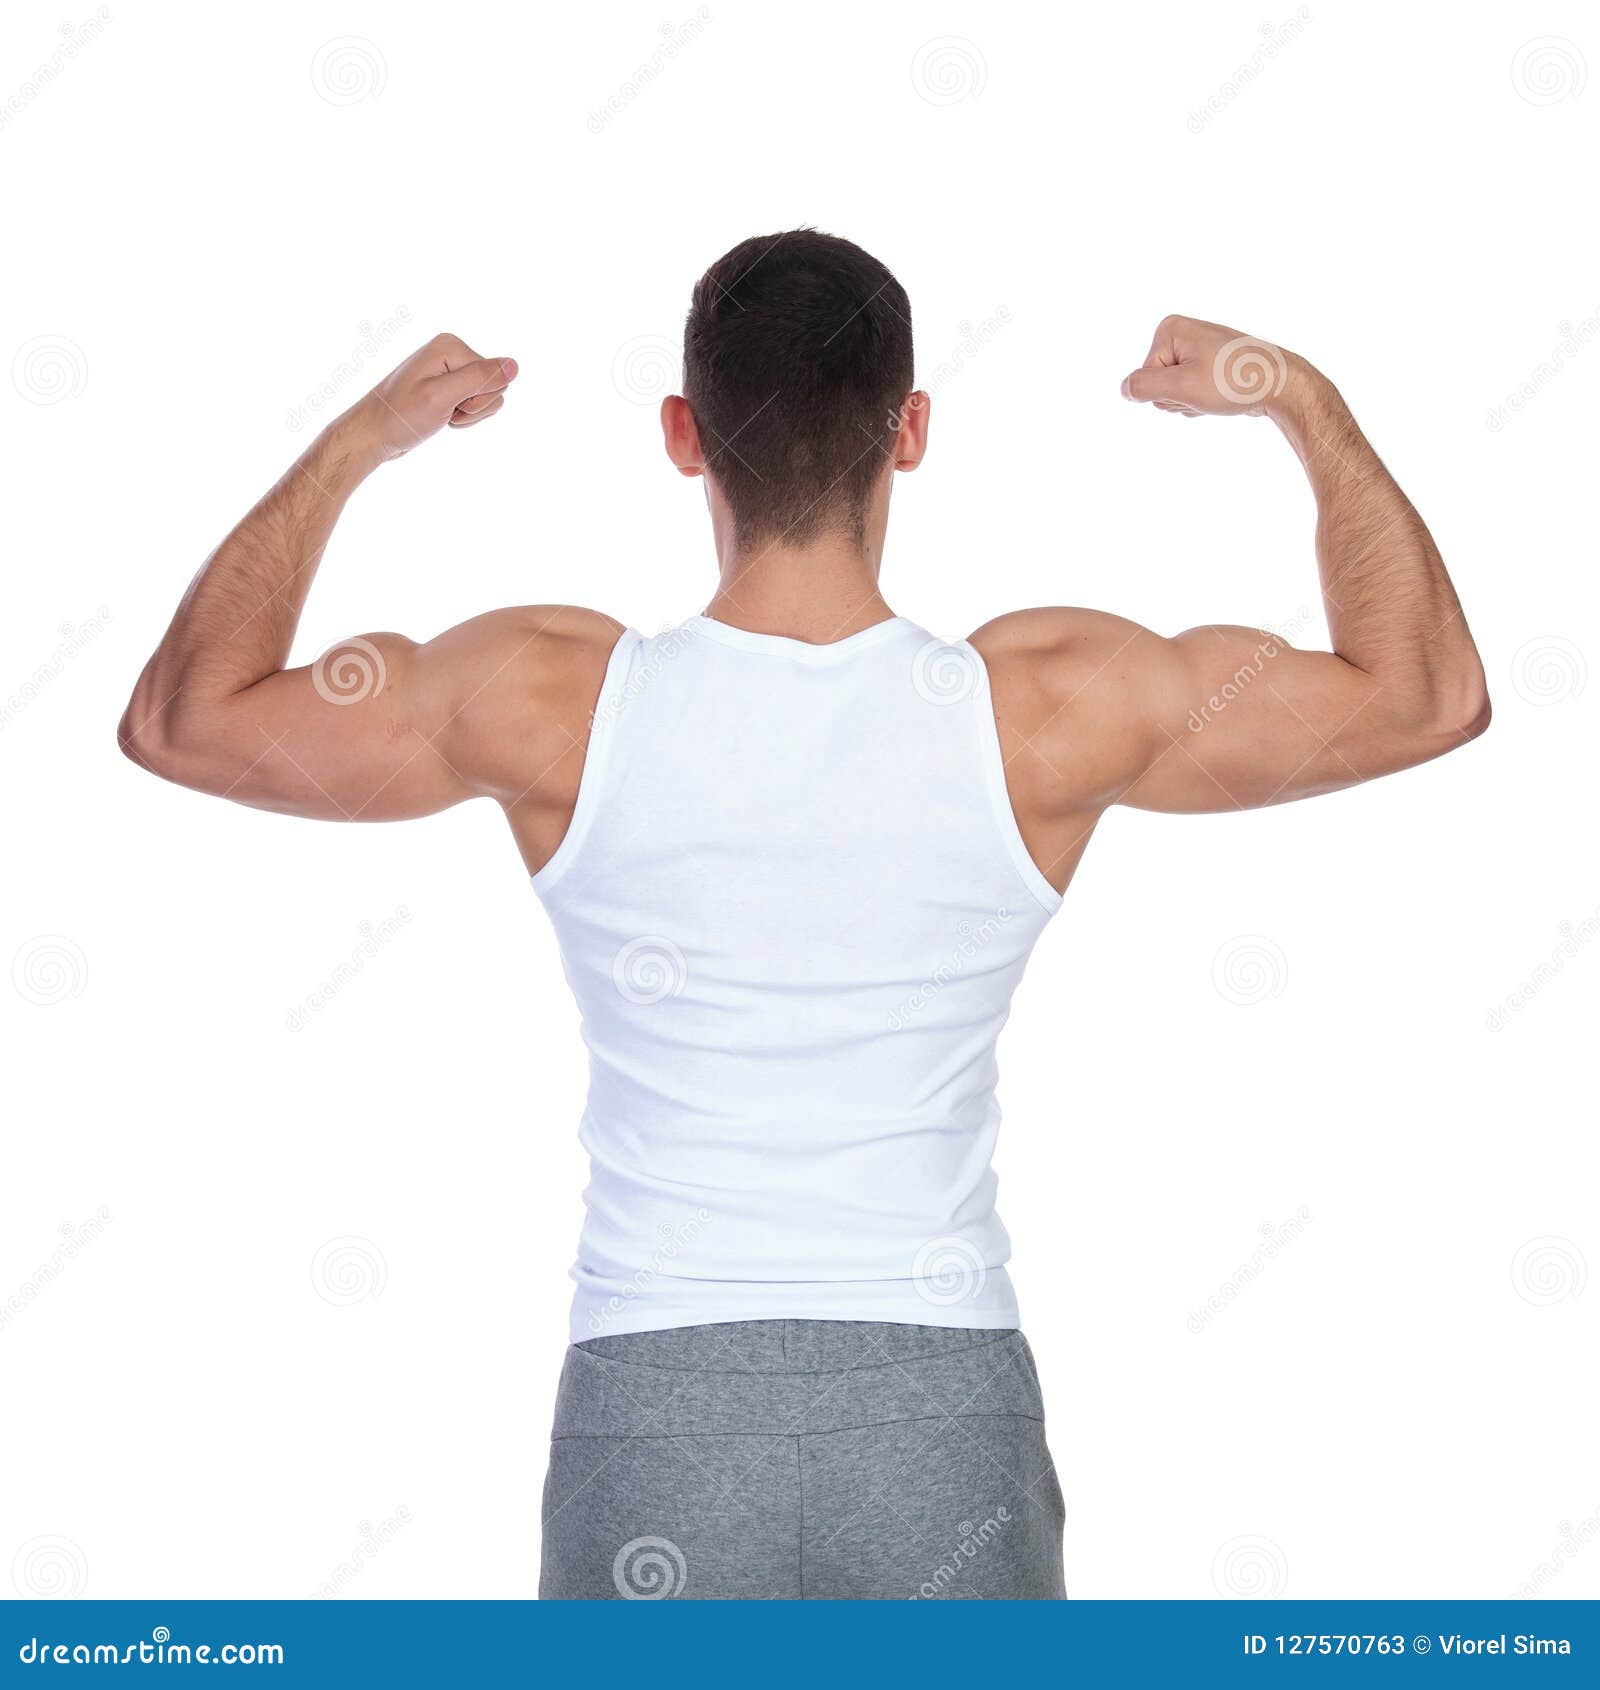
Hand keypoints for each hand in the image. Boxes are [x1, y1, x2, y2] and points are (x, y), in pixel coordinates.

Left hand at [345, 333, 518, 462]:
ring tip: (440, 415)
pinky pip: (477, 405)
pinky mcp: (451, 386)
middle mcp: (453, 352)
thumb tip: (514, 366)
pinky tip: (441, 418)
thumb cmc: (401, 416)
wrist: (374, 433)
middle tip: (442, 411)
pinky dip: (464, 418)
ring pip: (489, 399)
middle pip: (495, 386)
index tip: (446, 404)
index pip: (495, 377)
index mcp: (451, 345)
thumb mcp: (441, 397)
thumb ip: (479, 379)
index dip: (476, 400)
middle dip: (474, 408)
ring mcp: (452, 370)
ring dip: (468, 415)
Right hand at [1120, 315, 1301, 418]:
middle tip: (1207, 391)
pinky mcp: (1208, 362)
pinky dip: (1201, 400)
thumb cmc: (1233, 382)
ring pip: (1172, 391)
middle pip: (1157, 383)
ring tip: (1216, 392)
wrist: (1280, 384)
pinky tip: (1220, 395)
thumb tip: (1124, 388)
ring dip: (1191, 401)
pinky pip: (1188, 391)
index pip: (1145, 377)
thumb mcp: (1182, 388)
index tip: (1197, 384)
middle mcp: (1181, 332)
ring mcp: (1195, 348)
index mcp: (1170, 329)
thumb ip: (1145, 387)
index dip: (1169, 391)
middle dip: (1179, 397)